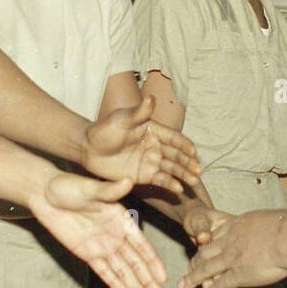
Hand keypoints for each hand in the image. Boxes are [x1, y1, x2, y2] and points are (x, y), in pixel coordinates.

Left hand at [28, 172, 166, 287]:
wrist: (44, 195)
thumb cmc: (68, 186)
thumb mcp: (89, 189)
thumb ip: (109, 190)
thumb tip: (127, 180)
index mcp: (121, 219)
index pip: (141, 245)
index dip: (153, 262)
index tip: (164, 278)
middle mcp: (116, 235)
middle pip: (136, 264)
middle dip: (149, 283)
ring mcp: (102, 246)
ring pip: (123, 272)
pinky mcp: (86, 253)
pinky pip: (104, 272)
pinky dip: (116, 284)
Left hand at [81, 95, 200, 195]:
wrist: (87, 149)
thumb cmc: (103, 129)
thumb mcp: (121, 119)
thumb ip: (138, 113)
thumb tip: (151, 98)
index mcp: (154, 130)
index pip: (174, 138)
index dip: (184, 145)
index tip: (193, 152)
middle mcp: (156, 146)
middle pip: (177, 155)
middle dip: (188, 163)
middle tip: (198, 171)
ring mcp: (151, 162)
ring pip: (172, 168)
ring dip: (183, 174)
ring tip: (193, 182)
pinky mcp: (144, 176)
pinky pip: (160, 180)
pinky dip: (170, 184)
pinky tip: (178, 189)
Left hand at [179, 209, 286, 287]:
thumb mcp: (274, 217)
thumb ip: (270, 222)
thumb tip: (280, 222)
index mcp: (238, 225)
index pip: (217, 234)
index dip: (208, 242)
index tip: (203, 246)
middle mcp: (230, 241)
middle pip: (205, 251)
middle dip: (195, 260)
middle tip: (188, 266)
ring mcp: (231, 258)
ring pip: (206, 268)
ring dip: (193, 278)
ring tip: (183, 285)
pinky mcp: (238, 275)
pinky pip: (219, 285)